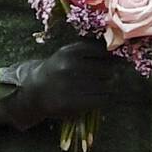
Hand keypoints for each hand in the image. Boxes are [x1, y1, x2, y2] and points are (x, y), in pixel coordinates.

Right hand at [0, 40, 123, 130]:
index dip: (110, 56)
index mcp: (69, 51)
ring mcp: (70, 85)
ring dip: (109, 86)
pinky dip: (105, 98)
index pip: (102, 51)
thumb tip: (118, 49)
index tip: (113, 60)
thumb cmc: (57, 70)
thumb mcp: (68, 54)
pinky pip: (101, 99)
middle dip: (110, 72)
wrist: (34, 92)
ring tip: (104, 86)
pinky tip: (101, 97)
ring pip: (106, 84)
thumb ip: (89, 50)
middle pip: (106, 68)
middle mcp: (69, 66)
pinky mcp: (72, 102)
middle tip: (109, 75)